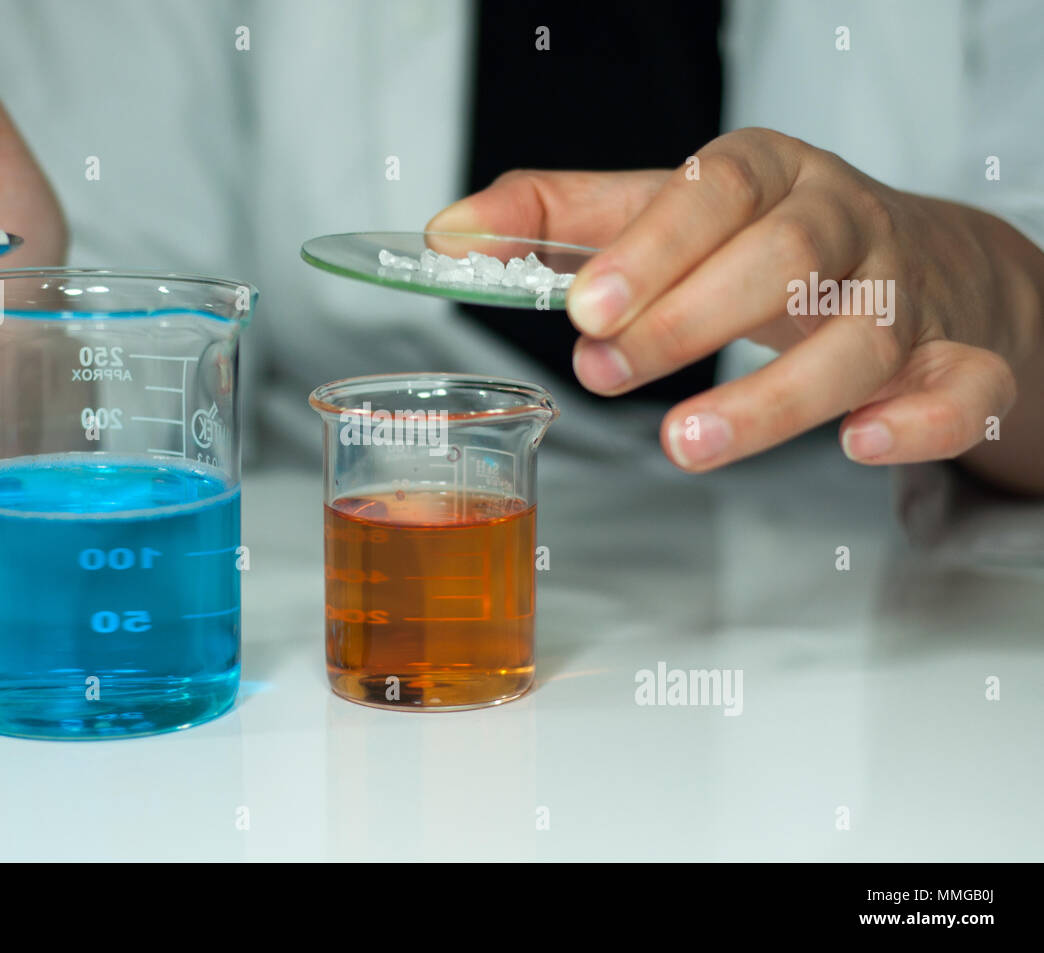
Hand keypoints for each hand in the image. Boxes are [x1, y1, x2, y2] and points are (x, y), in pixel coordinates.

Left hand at [429, 128, 1043, 491]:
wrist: (915, 259)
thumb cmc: (761, 238)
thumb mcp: (661, 211)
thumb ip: (557, 220)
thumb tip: (450, 234)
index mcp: (767, 174)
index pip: (713, 192)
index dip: (652, 249)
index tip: (583, 307)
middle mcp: (843, 226)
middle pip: (781, 261)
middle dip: (688, 319)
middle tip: (604, 370)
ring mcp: (905, 296)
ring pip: (862, 339)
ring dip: (774, 396)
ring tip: (686, 441)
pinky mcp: (954, 359)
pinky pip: (964, 387)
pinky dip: (922, 420)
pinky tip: (862, 444)